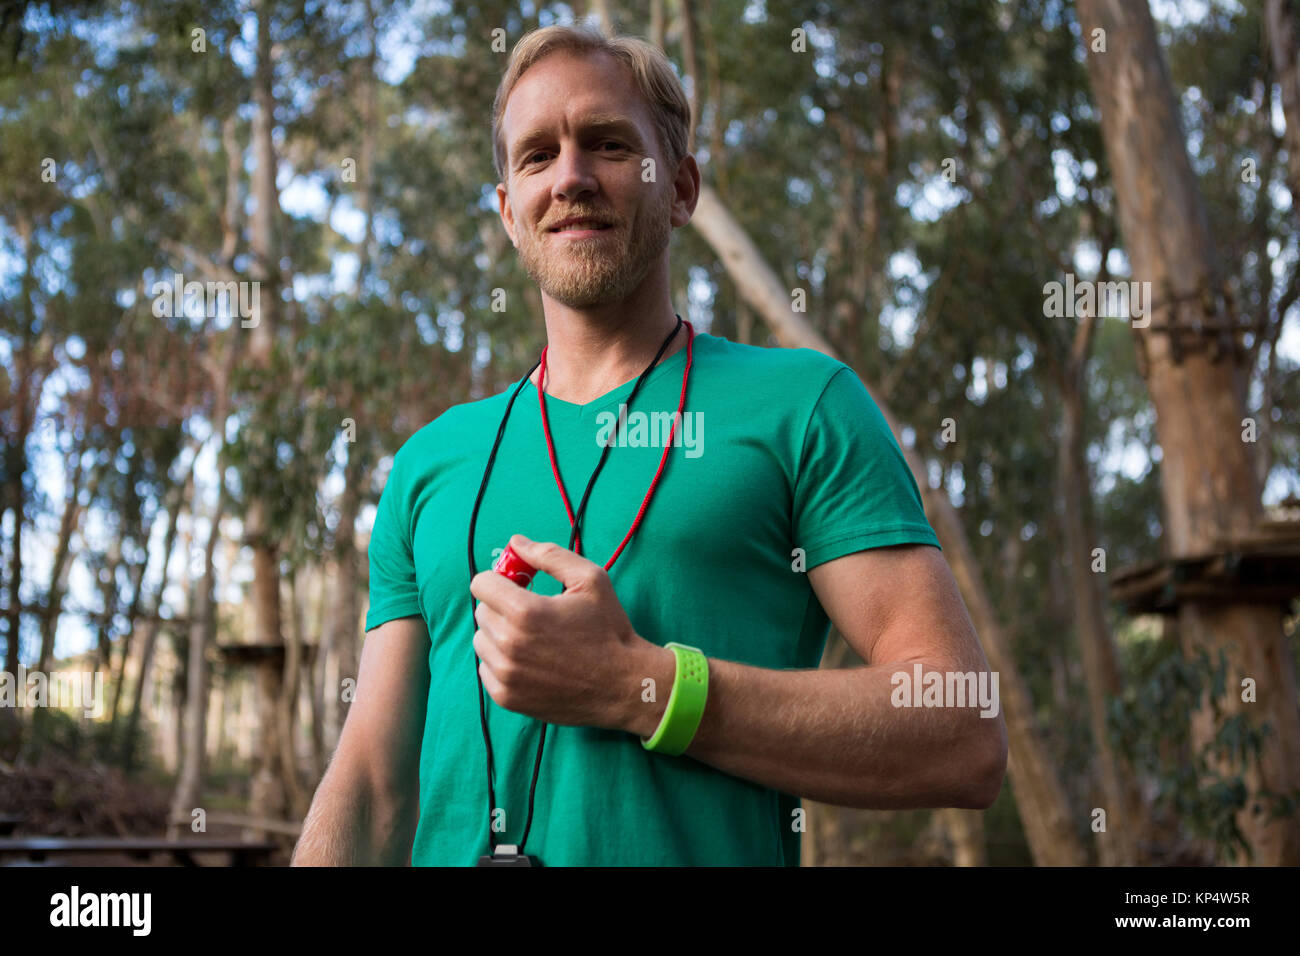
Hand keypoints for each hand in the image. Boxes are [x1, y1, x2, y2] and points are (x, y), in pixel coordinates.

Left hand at [469, 533, 660, 730]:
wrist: (624, 685)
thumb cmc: (609, 629)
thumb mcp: (590, 580)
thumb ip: (549, 555)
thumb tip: (515, 542)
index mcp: (525, 612)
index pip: (481, 583)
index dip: (500, 579)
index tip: (518, 586)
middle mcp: (508, 644)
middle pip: (482, 611)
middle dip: (502, 606)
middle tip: (533, 613)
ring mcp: (505, 675)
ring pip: (481, 641)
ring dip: (500, 635)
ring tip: (533, 639)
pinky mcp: (507, 698)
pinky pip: (486, 670)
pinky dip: (501, 663)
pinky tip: (531, 661)